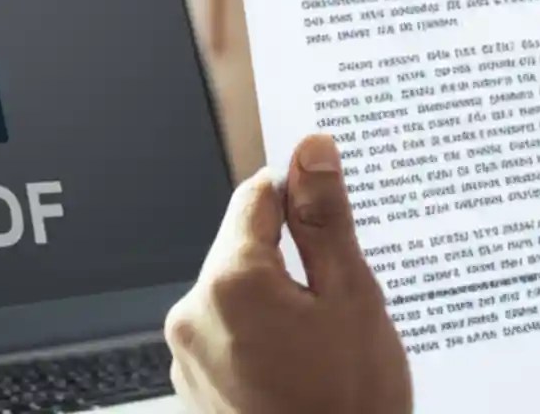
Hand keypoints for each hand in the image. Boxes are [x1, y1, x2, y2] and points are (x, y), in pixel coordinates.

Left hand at [164, 135, 411, 413]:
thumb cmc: (351, 404)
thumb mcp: (352, 298)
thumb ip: (326, 219)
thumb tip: (311, 150)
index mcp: (230, 281)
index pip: (257, 194)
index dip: (300, 194)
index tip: (331, 210)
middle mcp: (192, 314)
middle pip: (244, 245)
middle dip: (293, 256)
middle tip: (340, 295)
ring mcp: (187, 357)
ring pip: (238, 292)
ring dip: (277, 297)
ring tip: (325, 340)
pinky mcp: (194, 388)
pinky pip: (228, 334)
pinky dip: (261, 336)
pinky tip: (303, 366)